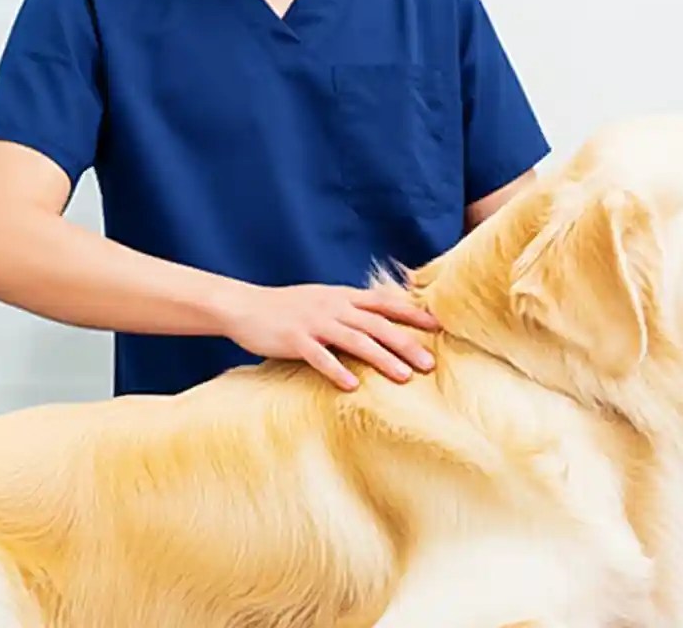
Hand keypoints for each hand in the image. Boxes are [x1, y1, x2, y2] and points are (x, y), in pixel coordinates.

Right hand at [220, 283, 439, 390]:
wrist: (244, 306)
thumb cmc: (287, 307)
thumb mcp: (323, 299)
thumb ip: (350, 307)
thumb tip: (381, 317)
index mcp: (342, 297)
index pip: (385, 304)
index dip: (412, 314)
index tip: (437, 326)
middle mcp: (333, 307)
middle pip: (377, 325)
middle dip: (406, 343)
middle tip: (430, 364)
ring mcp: (314, 323)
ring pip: (355, 341)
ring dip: (382, 359)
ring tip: (404, 377)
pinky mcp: (294, 340)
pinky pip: (319, 357)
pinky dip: (337, 371)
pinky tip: (352, 386)